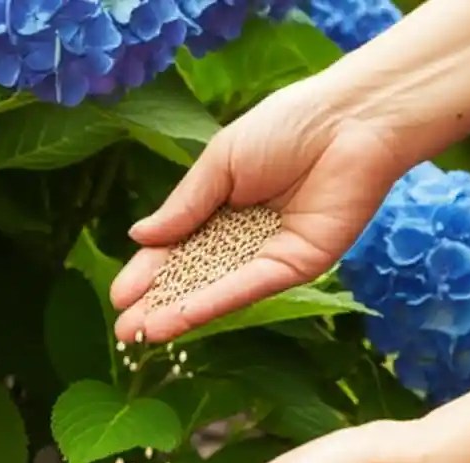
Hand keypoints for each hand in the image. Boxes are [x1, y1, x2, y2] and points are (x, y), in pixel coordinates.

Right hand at [110, 77, 408, 343]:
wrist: (349, 121)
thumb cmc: (287, 126)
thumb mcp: (219, 163)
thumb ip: (184, 205)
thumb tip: (140, 236)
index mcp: (220, 206)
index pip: (176, 246)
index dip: (148, 271)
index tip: (119, 294)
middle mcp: (242, 237)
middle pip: (192, 276)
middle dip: (157, 303)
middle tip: (123, 331)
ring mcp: (268, 254)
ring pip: (215, 289)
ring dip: (179, 314)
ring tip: (141, 334)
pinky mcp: (295, 265)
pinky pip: (248, 287)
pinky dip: (213, 303)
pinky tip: (181, 318)